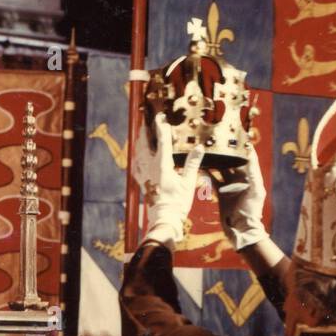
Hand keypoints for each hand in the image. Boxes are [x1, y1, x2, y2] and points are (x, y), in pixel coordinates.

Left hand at [132, 113, 203, 247]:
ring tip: (142, 133)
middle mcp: (150, 167)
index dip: (162, 126)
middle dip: (145, 130)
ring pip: (138, 152)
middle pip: (144, 143)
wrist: (164, 219)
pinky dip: (137, 157)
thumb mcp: (188, 183)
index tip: (161, 115)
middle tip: (146, 119)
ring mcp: (144, 174)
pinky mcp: (142, 182)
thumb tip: (199, 148)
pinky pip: (136, 165)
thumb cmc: (177, 203)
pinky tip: (137, 156)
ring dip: (140, 141)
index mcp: (162, 165)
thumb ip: (193, 164)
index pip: (162, 140)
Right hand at [212, 143, 267, 250]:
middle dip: (225, 152)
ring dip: (215, 161)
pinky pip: (213, 180)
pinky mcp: (221, 192)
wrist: (241, 229)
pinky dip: (208, 174)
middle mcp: (240, 179)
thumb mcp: (256, 189)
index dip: (240, 147)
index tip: (234, 135)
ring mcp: (229, 185)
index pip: (245, 158)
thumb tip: (251, 152)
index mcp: (250, 176)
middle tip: (216, 140)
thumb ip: (253, 171)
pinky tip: (202, 167)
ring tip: (207, 151)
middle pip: (231, 161)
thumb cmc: (252, 210)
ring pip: (221, 169)